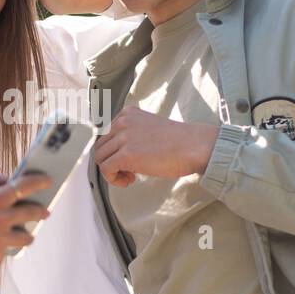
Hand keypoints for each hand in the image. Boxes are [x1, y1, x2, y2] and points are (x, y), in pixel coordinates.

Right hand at [0, 172, 52, 268]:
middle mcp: (1, 221)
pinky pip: (6, 250)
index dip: (39, 182)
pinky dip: (2, 245)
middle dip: (42, 211)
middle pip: (32, 214)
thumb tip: (8, 180)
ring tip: (23, 231)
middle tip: (45, 210)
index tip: (48, 181)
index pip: (25, 187)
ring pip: (27, 238)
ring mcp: (0, 242)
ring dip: (27, 232)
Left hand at [92, 106, 219, 187]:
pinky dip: (114, 179)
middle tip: (129, 170)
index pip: (105, 135)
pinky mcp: (126, 154)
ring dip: (112, 172)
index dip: (114, 152)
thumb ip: (131, 134)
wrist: (194, 146)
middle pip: (100, 147)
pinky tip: (130, 180)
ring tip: (131, 176)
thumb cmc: (178, 142)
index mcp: (127, 113)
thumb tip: (115, 153)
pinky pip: (105, 170)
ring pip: (100, 159)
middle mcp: (122, 122)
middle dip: (111, 162)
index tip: (128, 160)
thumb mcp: (149, 128)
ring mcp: (123, 137)